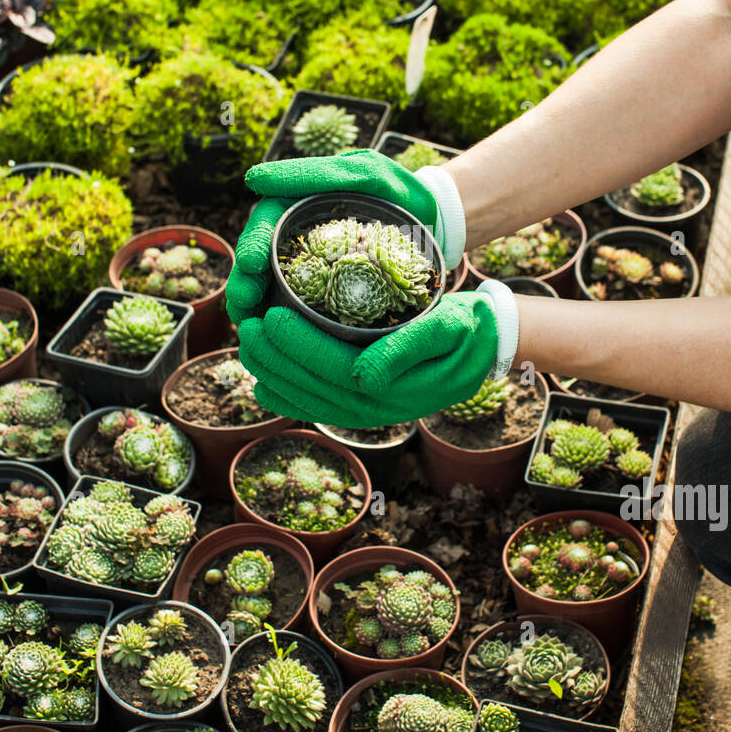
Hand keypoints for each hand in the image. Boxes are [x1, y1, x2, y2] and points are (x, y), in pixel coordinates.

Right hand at [226, 148, 461, 326]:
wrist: (436, 223)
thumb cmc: (399, 192)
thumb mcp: (362, 173)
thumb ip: (314, 174)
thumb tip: (253, 179)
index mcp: (297, 208)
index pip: (264, 227)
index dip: (252, 246)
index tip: (253, 263)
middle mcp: (298, 241)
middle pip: (260, 264)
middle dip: (246, 284)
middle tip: (243, 303)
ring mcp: (312, 270)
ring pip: (272, 292)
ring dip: (258, 310)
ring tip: (252, 327)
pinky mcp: (330, 296)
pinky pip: (300, 312)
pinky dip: (285, 328)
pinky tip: (280, 345)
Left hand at [237, 293, 499, 427]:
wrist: (484, 346)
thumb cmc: (466, 328)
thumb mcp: (447, 327)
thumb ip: (408, 348)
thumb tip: (364, 375)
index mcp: (399, 390)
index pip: (336, 368)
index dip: (299, 346)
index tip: (270, 317)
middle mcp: (380, 410)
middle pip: (315, 386)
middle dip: (275, 359)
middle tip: (246, 326)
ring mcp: (370, 414)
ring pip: (310, 400)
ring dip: (273, 376)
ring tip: (247, 347)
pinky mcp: (365, 409)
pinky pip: (319, 409)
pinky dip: (288, 400)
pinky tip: (262, 386)